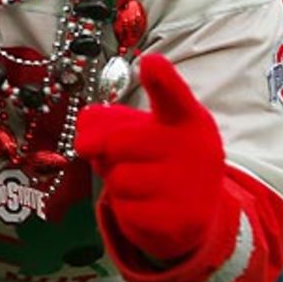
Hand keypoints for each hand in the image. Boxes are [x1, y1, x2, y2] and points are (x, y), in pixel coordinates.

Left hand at [75, 54, 226, 262]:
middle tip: (134, 159)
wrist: (191, 210)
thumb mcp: (132, 130)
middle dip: (111, 154)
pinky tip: (150, 206)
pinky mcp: (181, 219)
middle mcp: (196, 148)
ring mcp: (192, 186)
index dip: (162, 80)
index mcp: (185, 118)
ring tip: (144, 184)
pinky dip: (126, 209)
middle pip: (117, 143)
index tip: (151, 62)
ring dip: (118, 184)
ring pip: (118, 180)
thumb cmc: (153, 157)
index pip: (172, 96)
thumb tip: (85, 144)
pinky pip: (124, 209)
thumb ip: (101, 122)